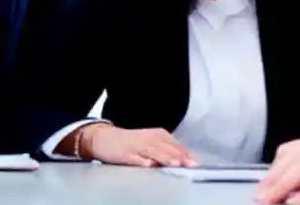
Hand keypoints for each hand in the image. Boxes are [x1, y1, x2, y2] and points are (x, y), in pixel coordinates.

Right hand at [81, 124, 198, 167]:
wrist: (104, 138)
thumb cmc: (131, 142)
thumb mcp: (151, 143)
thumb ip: (166, 151)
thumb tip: (185, 160)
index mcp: (158, 135)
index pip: (175, 145)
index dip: (185, 154)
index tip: (195, 163)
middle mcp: (149, 139)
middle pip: (166, 148)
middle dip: (179, 156)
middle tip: (190, 164)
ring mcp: (136, 146)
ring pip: (153, 152)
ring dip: (165, 158)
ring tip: (175, 164)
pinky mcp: (124, 153)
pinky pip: (135, 158)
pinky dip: (142, 161)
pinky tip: (149, 165)